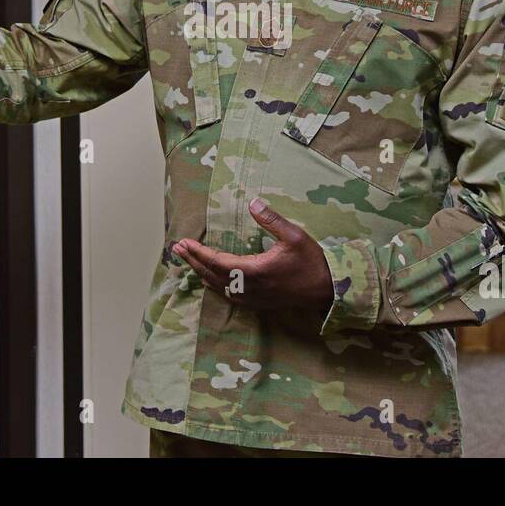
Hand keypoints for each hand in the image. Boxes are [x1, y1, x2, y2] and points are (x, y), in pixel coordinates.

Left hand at [173, 198, 333, 313]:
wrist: (327, 290)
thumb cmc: (311, 262)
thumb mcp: (294, 236)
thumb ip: (272, 220)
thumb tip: (253, 202)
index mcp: (254, 271)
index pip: (217, 262)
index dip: (198, 252)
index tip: (184, 242)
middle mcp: (249, 287)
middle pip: (211, 275)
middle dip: (192, 261)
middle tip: (177, 249)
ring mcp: (252, 298)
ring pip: (218, 287)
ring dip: (200, 273)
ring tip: (188, 261)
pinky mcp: (257, 303)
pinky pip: (228, 295)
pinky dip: (214, 285)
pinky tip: (209, 280)